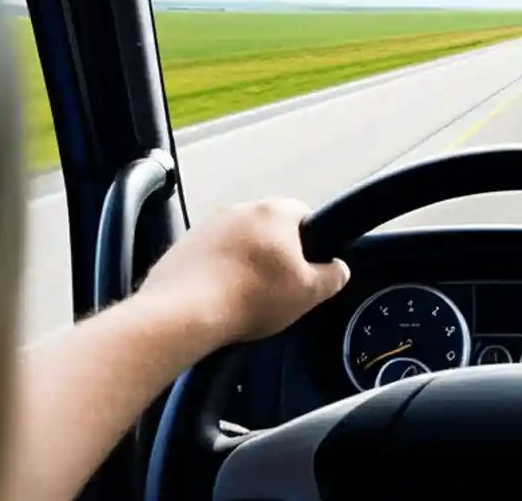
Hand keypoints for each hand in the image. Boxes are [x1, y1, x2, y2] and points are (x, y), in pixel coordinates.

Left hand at [136, 198, 349, 345]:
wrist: (184, 313)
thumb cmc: (250, 297)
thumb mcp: (309, 293)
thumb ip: (333, 276)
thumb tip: (338, 269)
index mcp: (275, 211)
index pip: (305, 215)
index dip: (311, 244)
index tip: (307, 269)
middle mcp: (239, 208)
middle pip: (270, 229)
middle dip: (276, 254)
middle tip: (279, 288)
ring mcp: (207, 225)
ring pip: (239, 242)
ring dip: (245, 263)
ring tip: (245, 298)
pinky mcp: (183, 245)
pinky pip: (211, 256)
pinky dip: (217, 273)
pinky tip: (219, 299)